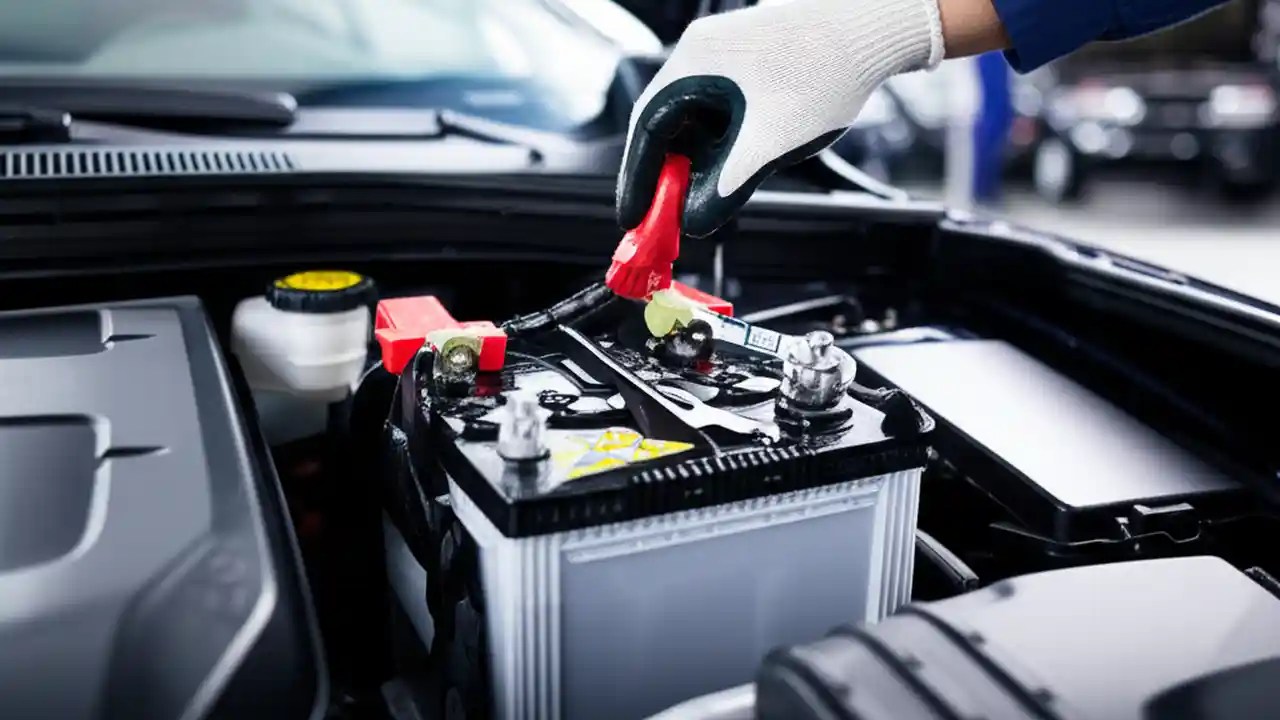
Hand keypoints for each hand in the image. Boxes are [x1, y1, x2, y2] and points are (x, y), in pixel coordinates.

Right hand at [617, 0, 945, 237]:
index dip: (636, 178)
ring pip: (691, 116)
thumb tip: (695, 222)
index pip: (646, 128)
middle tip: (664, 216)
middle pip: (663, 122)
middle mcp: (701, 52)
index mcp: (695, 63)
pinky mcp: (745, 59)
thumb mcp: (770, 144)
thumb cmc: (827, 72)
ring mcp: (723, 52)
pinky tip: (729, 165)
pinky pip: (714, 106)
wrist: (874, 30)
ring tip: (702, 196)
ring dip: (693, 158)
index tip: (632, 215)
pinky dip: (714, 140)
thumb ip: (726, 187)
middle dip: (663, 173)